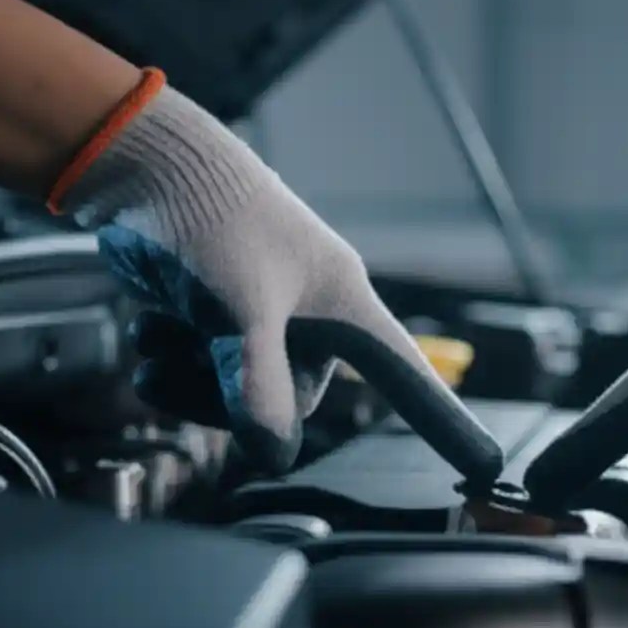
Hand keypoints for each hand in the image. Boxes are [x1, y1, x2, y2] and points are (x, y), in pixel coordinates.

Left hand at [59, 73, 501, 481]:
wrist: (143, 163)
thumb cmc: (214, 216)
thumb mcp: (242, 306)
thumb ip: (261, 380)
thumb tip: (275, 456)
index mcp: (343, 305)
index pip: (406, 375)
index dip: (445, 422)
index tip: (485, 463)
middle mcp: (308, 317)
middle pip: (288, 402)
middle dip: (229, 393)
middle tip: (187, 359)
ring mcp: (259, 317)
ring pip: (233, 391)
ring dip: (187, 374)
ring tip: (160, 333)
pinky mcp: (213, 315)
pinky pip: (197, 369)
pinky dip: (167, 356)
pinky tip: (151, 323)